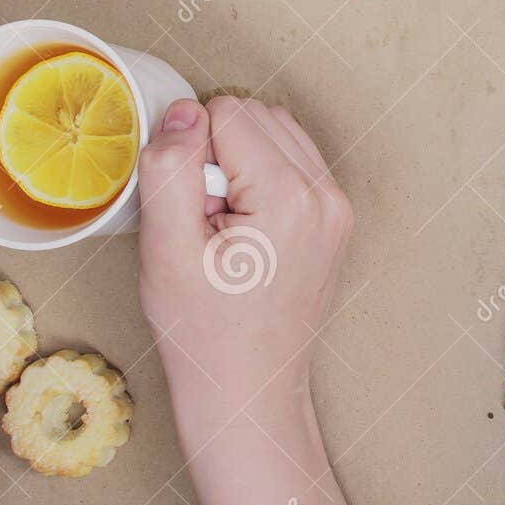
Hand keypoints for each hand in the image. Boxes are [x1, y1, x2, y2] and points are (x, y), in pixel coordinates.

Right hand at [137, 96, 351, 446]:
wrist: (249, 393)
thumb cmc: (205, 335)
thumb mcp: (166, 251)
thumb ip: (171, 170)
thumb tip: (184, 111)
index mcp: (291, 197)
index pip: (226, 111)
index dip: (192, 155)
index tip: (192, 215)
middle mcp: (328, 195)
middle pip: (256, 114)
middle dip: (217, 155)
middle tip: (206, 225)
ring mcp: (338, 208)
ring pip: (275, 131)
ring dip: (238, 163)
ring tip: (225, 230)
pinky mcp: (335, 220)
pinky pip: (291, 161)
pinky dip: (260, 178)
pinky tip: (243, 230)